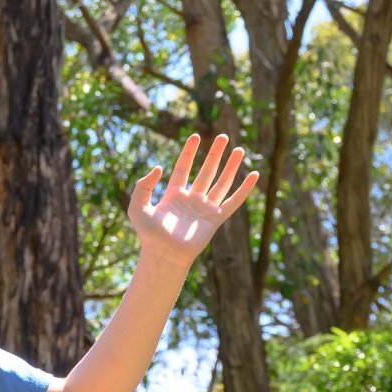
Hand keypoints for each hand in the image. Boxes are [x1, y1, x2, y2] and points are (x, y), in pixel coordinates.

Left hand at [128, 130, 256, 276]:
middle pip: (206, 172)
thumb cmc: (149, 235)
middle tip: (223, 137)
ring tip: (239, 149)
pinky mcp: (215, 220)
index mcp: (173, 195)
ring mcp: (204, 209)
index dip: (189, 153)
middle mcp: (191, 200)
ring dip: (231, 166)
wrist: (164, 255)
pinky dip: (244, 189)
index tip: (195, 136)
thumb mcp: (137, 208)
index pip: (183, 168)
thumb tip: (158, 167)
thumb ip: (143, 186)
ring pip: (221, 183)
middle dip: (215, 154)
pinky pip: (233, 201)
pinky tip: (254, 175)